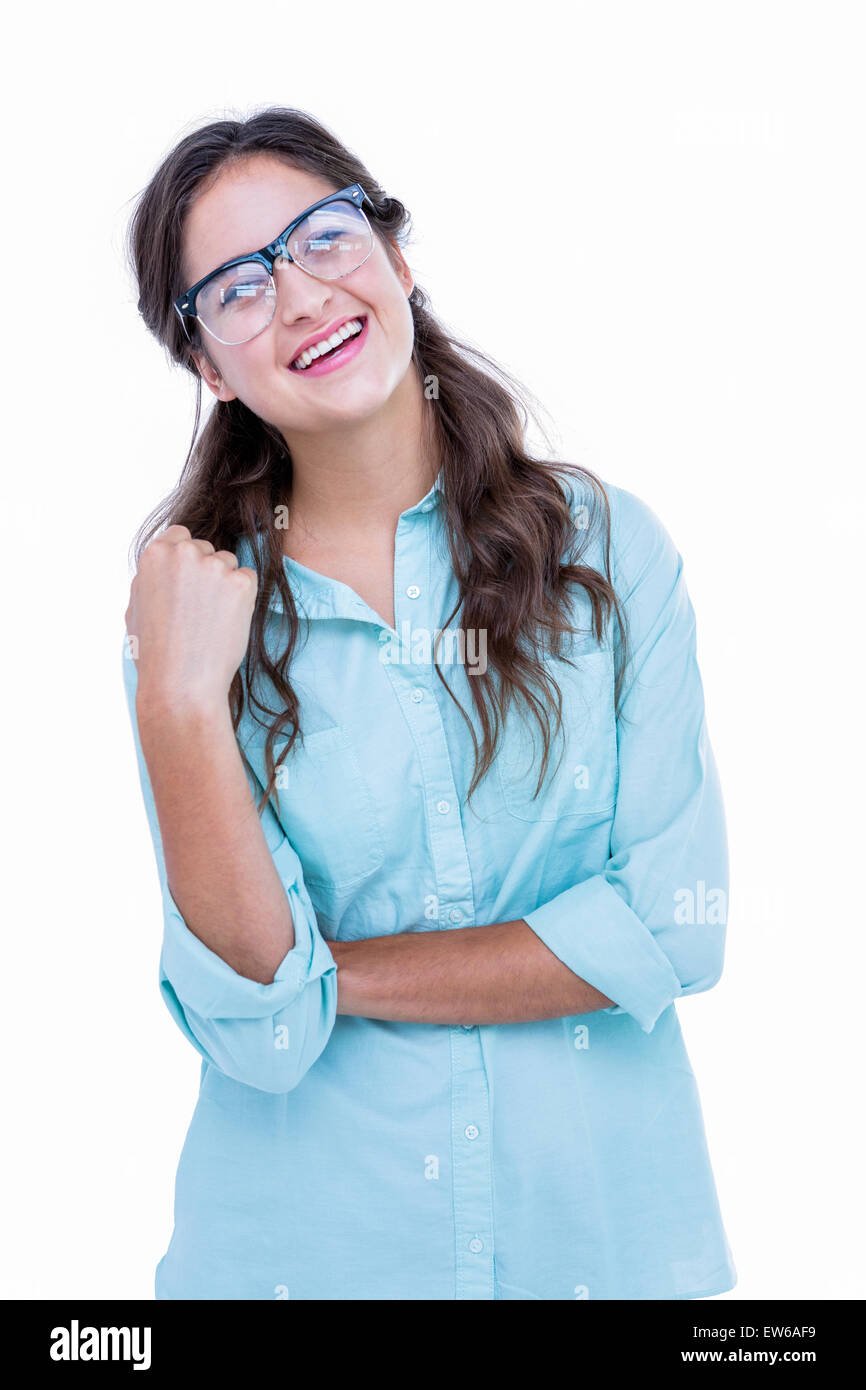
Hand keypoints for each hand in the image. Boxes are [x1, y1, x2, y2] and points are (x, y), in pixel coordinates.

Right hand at [125, 524, 257, 714]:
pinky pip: (248, 580)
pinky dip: (244, 598)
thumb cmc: (154, 654)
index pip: (180, 536)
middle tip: (200, 609)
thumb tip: (160, 569)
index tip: (188, 580)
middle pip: (206, 549)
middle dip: (207, 572)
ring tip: (211, 621)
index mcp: (155, 554)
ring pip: (229, 564)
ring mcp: (214, 566)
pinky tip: (227, 622)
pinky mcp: (240, 583)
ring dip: (226, 585)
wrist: (180, 683)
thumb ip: (149, 580)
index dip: (186, 559)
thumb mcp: (135, 608)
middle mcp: (184, 553)